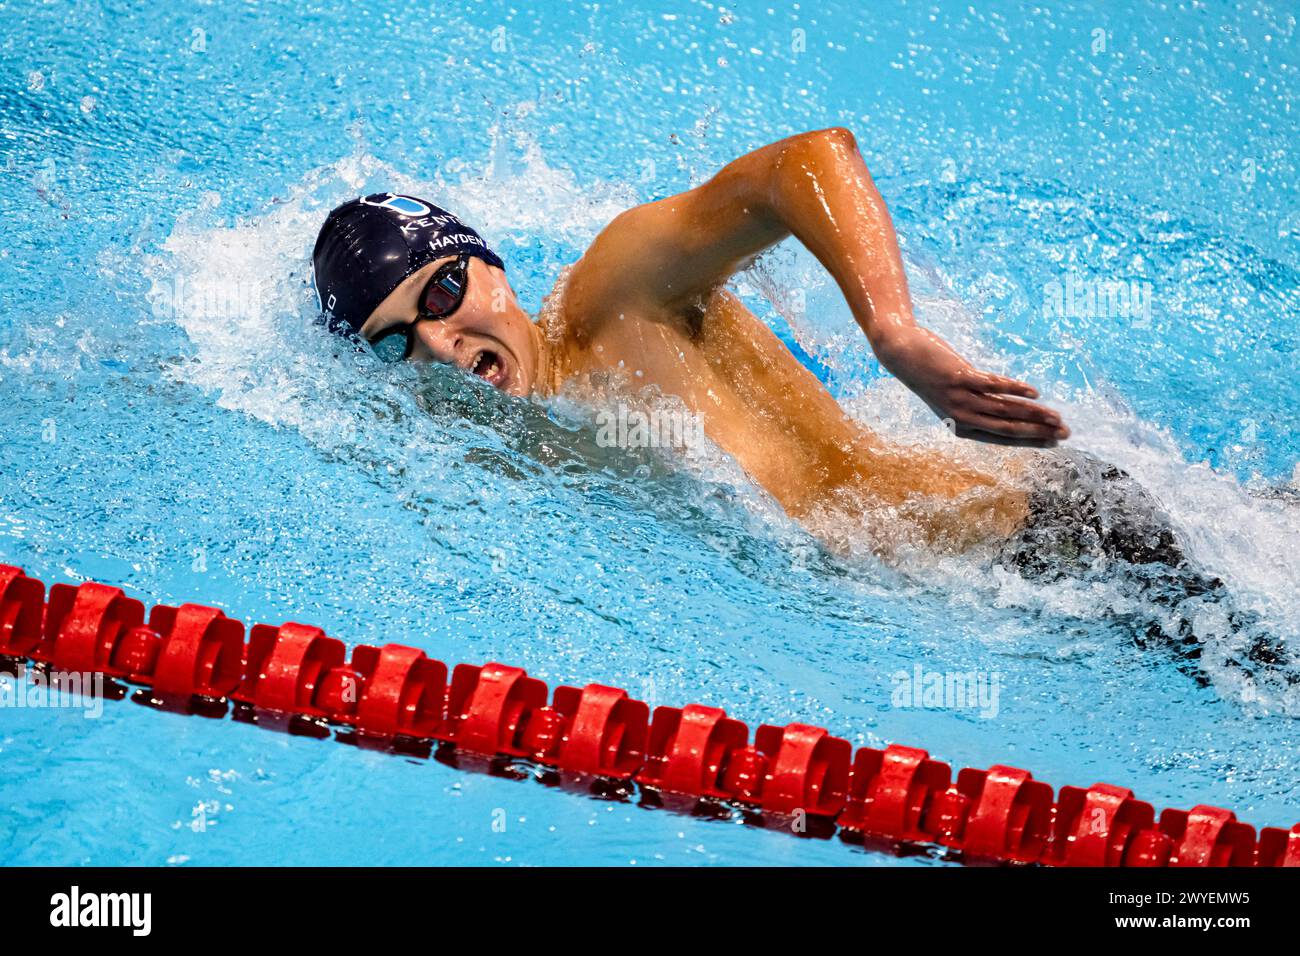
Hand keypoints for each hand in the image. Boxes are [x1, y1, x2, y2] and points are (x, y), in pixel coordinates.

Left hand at [876, 327, 1069, 446]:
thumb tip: (1012, 408)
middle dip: (1038, 432)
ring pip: (1004, 410)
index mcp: (961, 427)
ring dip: (1033, 413)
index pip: (1003, 438)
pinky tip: (1034, 392)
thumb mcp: (954, 398)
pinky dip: (1015, 389)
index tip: (1053, 442)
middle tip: (1065, 433)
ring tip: (1056, 416)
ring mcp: (960, 399)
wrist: (903, 354)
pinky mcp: (960, 378)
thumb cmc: (932, 376)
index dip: (1030, 441)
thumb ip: (980, 405)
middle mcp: (961, 417)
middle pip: (1007, 428)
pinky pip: (993, 385)